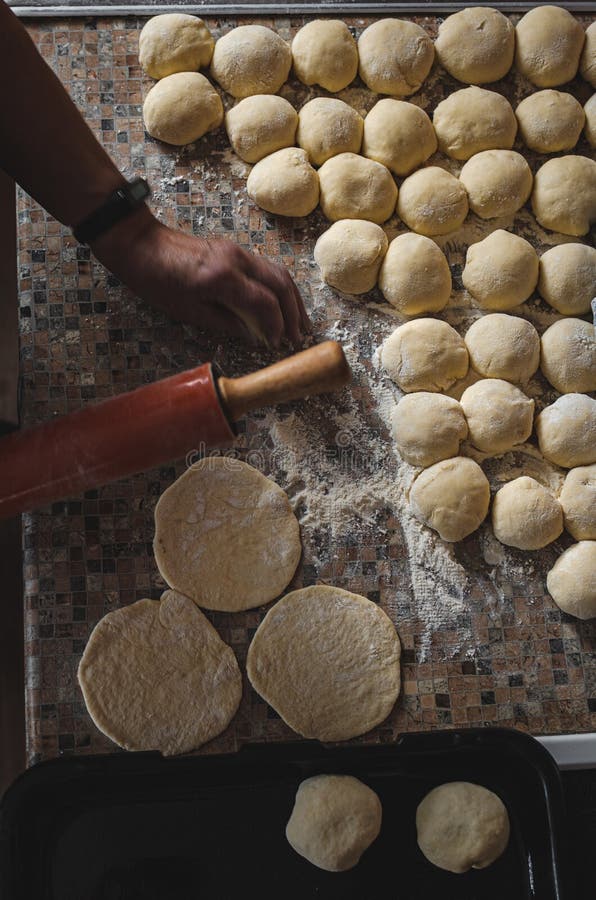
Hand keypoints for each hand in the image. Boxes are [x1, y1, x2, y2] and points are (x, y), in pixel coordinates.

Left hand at [91, 209, 310, 348]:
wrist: (140, 244)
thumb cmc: (155, 279)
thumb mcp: (187, 310)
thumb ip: (224, 322)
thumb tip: (251, 335)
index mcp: (223, 279)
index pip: (266, 303)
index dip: (276, 326)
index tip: (277, 343)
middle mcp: (236, 261)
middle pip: (281, 284)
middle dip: (294, 312)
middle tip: (298, 336)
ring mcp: (237, 251)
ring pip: (278, 272)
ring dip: (291, 298)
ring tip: (297, 321)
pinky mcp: (233, 250)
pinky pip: (265, 267)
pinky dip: (278, 287)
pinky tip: (279, 303)